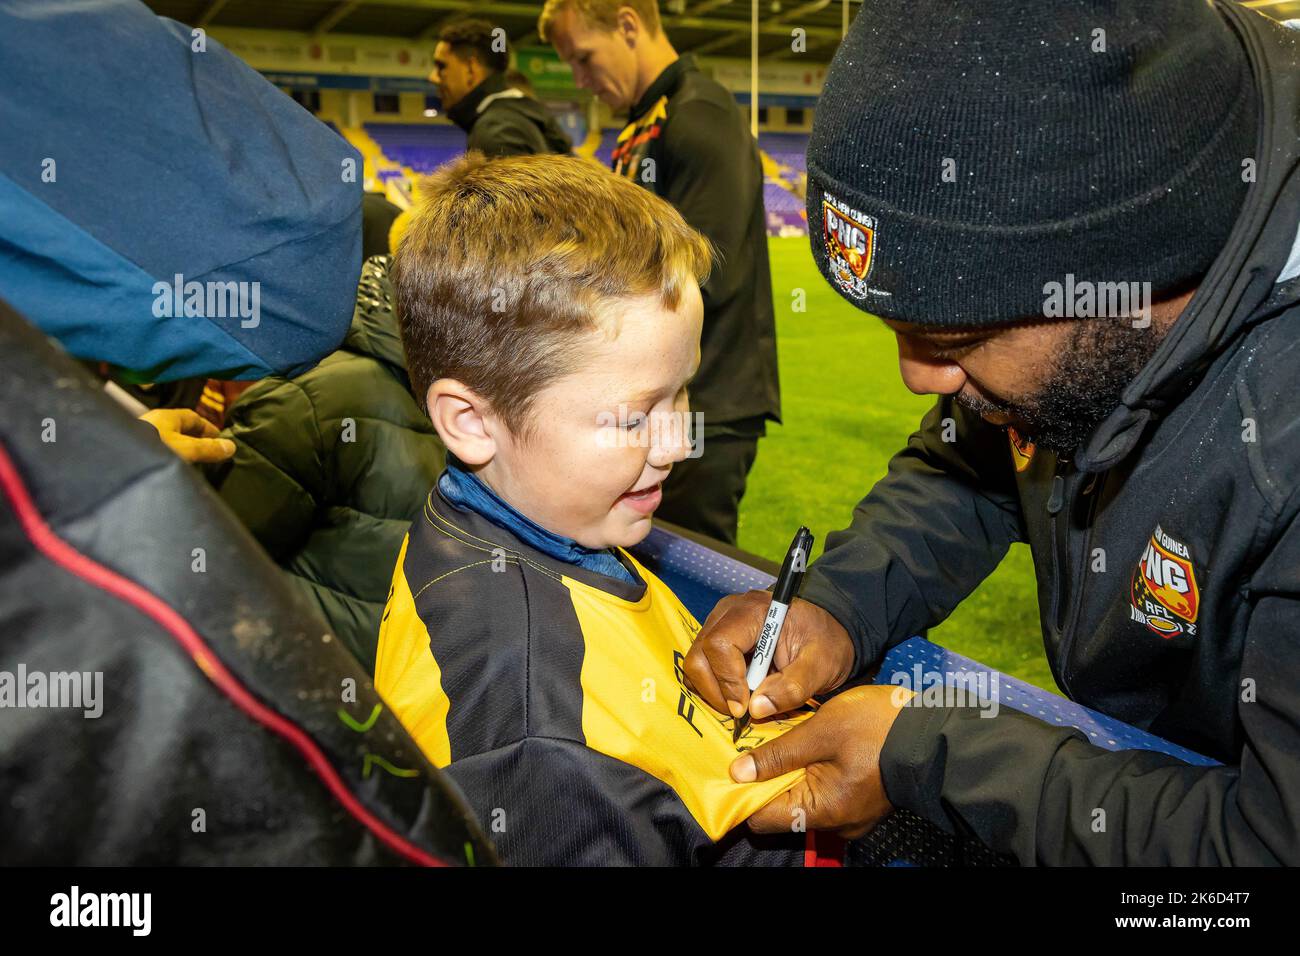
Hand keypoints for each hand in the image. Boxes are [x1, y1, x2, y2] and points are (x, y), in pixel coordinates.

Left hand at [140, 408, 235, 463]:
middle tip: (207, 452)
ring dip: (180, 448)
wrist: (116, 461)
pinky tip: (169, 468)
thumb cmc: (153, 449)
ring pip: (166, 439)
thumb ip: (208, 449)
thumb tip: (231, 447)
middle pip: (179, 428)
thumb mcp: (187, 450)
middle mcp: (152, 422)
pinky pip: (155, 450)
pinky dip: (166, 456)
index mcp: (167, 416)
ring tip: (191, 463)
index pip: (192, 417)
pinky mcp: (132, 449)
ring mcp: (140, 436)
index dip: (208, 427)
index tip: (220, 438)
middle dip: (194, 438)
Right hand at [683, 589, 854, 720]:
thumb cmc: (825, 643)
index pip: (720, 644)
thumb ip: (792, 687)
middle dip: (716, 691)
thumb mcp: (821, 666)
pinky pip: (702, 668)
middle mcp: (728, 613)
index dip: (727, 681)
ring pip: (696, 664)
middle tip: (742, 712)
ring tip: (744, 702)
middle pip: (699, 656)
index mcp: (754, 611)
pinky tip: (740, 694)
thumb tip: (756, 709)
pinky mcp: (716, 640)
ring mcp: (719, 625)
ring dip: (715, 691)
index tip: (744, 708)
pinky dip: (715, 687)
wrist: (825, 634)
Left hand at [730, 684, 915, 838]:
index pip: (761, 818)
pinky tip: (805, 743)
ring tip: (777, 737)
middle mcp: (834, 822)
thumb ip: (777, 754)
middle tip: (751, 742)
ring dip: (787, 770)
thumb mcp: (820, 730)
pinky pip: (823, 791)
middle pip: (780, 807)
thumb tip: (737, 773)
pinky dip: (810, 770)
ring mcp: (849, 814)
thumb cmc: (877, 727)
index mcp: (822, 811)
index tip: (730, 764)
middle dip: (763, 776)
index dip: (741, 792)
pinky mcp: (859, 801)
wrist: (934, 730)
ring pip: (802, 796)